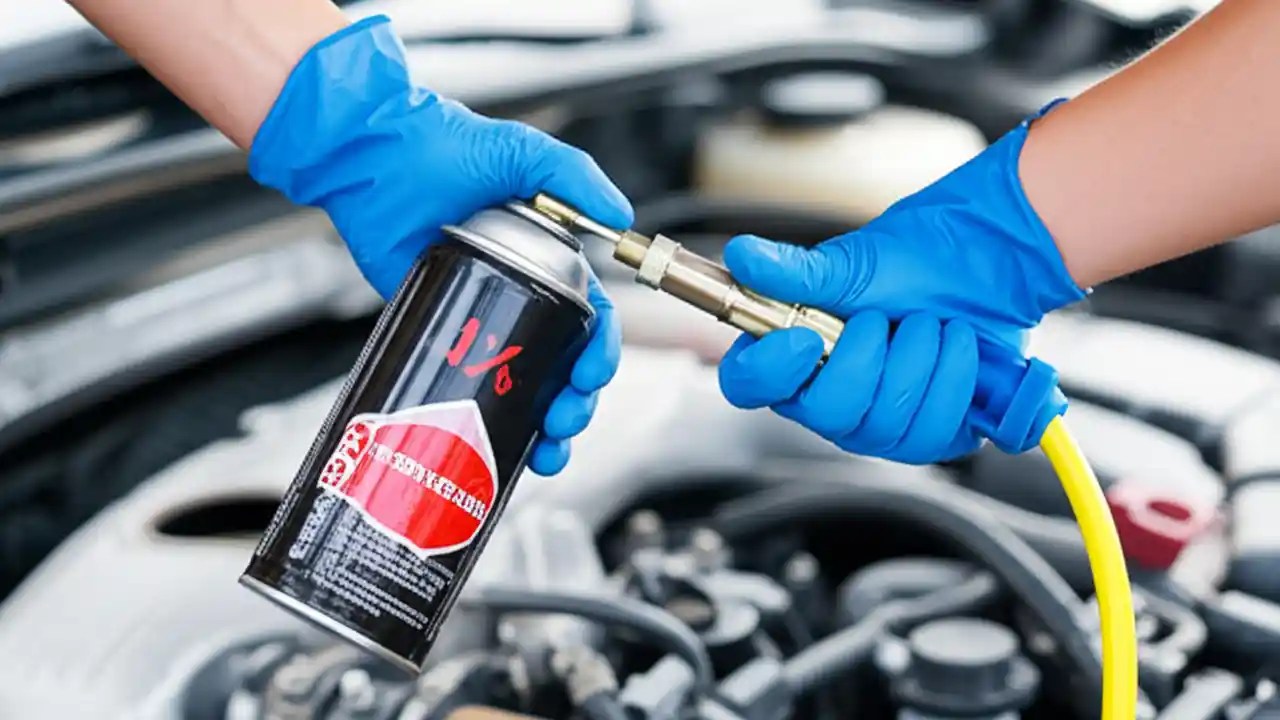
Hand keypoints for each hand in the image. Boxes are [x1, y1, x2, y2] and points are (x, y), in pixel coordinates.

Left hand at [248, 17, 631, 475]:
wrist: (370, 158)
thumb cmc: (444, 148)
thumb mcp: (518, 153)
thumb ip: (572, 176)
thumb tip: (622, 216)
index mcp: (550, 264)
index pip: (592, 322)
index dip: (599, 355)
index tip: (589, 377)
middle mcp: (521, 297)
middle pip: (565, 369)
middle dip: (575, 404)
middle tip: (565, 422)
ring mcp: (481, 322)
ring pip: (526, 391)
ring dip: (544, 430)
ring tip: (544, 455)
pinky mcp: (439, 335)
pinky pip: (471, 389)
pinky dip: (490, 426)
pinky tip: (502, 450)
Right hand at [718, 107, 1085, 461]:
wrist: (988, 266)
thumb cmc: (915, 262)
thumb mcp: (854, 263)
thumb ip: (795, 270)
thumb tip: (741, 255)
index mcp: (794, 356)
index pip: (749, 386)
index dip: (770, 371)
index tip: (806, 338)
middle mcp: (831, 400)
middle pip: (828, 414)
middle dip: (872, 360)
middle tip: (890, 319)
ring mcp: (882, 426)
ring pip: (889, 427)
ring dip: (922, 363)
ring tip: (934, 326)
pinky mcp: (935, 435)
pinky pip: (940, 435)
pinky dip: (959, 382)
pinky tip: (962, 350)